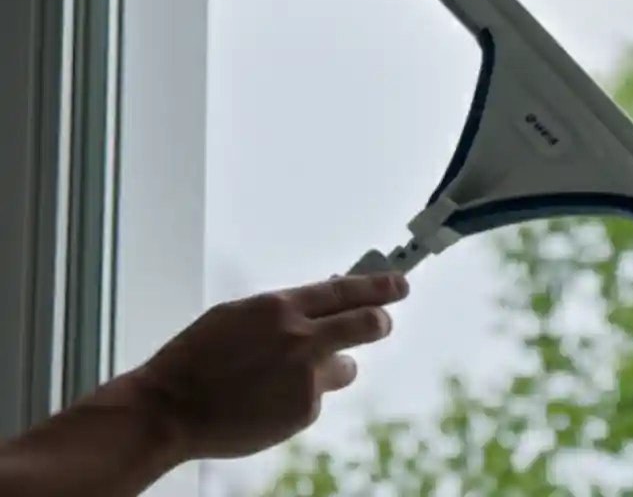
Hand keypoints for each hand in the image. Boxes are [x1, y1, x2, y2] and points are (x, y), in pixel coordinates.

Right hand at [111, 273, 409, 459]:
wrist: (170, 408)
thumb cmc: (198, 358)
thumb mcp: (238, 316)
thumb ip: (283, 312)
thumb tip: (322, 306)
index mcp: (280, 308)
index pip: (345, 290)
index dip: (379, 286)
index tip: (400, 285)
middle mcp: (300, 338)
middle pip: (368, 323)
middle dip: (381, 320)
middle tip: (384, 321)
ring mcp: (305, 376)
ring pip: (345, 366)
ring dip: (330, 368)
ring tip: (287, 377)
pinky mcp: (304, 410)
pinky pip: (317, 398)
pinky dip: (300, 398)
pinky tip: (266, 401)